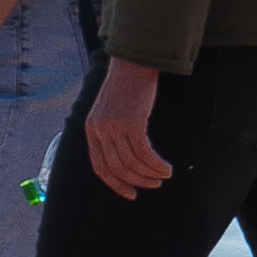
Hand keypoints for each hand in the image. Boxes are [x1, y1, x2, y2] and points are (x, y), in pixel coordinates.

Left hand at [83, 58, 171, 198]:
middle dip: (136, 181)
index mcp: (91, 129)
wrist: (133, 64)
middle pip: (117, 168)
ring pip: (132, 163)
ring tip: (163, 176)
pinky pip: (145, 153)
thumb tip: (122, 160)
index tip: (131, 193)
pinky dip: (156, 164)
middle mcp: (99, 130)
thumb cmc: (125, 87)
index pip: (100, 167)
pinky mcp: (131, 122)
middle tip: (153, 185)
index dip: (116, 184)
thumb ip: (110, 132)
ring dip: (150, 174)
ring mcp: (114, 126)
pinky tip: (166, 167)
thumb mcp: (109, 111)